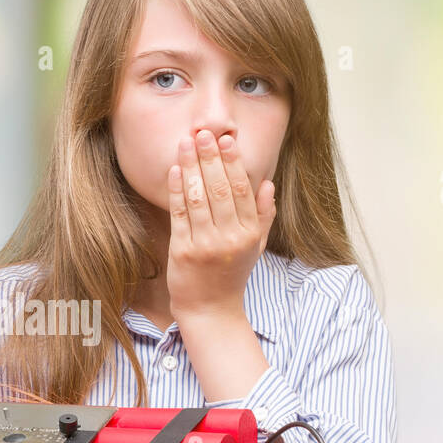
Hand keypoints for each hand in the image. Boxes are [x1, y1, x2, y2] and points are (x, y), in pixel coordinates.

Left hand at [165, 129, 275, 320]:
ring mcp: (206, 245)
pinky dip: (177, 190)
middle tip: (203, 132)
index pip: (242, 190)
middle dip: (210, 157)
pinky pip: (180, 214)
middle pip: (219, 189)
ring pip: (198, 197)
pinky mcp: (183, 251)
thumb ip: (264, 215)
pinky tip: (175, 170)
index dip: (233, 162)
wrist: (210, 309)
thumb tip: (268, 183)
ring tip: (185, 143)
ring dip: (191, 167)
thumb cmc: (232, 274)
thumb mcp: (256, 246)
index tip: (226, 139)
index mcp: (250, 233)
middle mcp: (230, 238)